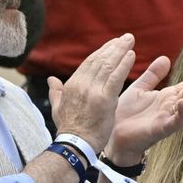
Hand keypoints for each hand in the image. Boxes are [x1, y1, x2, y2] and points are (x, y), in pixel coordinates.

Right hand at [48, 34, 135, 152]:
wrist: (75, 145)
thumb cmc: (69, 129)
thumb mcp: (57, 108)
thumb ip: (55, 91)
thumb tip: (50, 79)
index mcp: (71, 85)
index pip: (88, 63)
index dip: (102, 52)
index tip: (113, 44)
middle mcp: (81, 84)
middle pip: (99, 60)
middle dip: (114, 47)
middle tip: (126, 38)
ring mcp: (93, 91)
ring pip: (108, 65)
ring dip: (121, 52)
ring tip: (130, 42)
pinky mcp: (105, 99)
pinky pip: (116, 77)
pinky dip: (124, 65)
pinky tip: (132, 56)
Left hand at [104, 59, 182, 162]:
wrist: (113, 133)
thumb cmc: (126, 112)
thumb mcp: (140, 88)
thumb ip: (153, 75)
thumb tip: (166, 58)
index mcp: (167, 97)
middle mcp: (171, 108)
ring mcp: (167, 119)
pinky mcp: (161, 129)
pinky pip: (176, 122)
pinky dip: (181, 113)